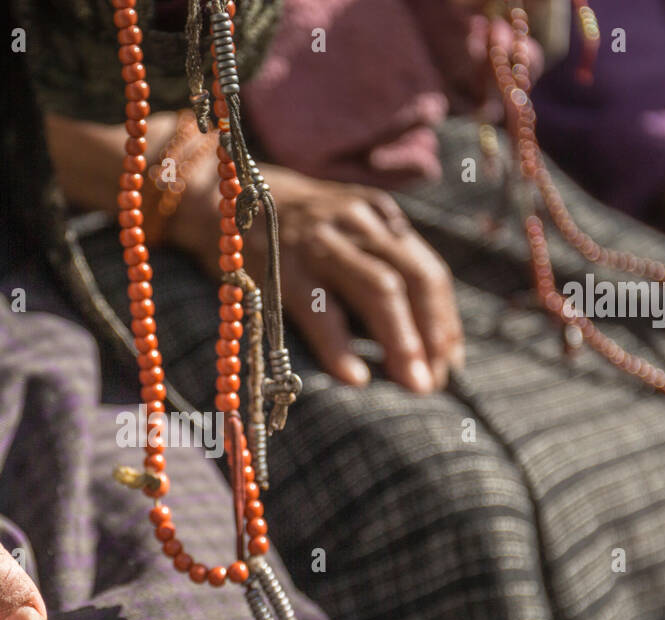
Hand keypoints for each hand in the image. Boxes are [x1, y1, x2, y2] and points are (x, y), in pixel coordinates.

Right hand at [171, 164, 463, 391]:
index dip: (444, 319)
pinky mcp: (280, 265)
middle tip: (437, 380)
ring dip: (402, 341)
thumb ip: (374, 260)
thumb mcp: (340, 224)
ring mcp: (318, 241)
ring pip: (379, 289)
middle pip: (413, 278)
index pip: (428, 269)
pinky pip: (319, 309)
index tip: (450, 362)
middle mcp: (355, 223)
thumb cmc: (285, 224)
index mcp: (376, 216)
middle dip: (433, 333)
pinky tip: (356, 377)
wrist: (215, 190)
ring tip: (413, 383)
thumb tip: (414, 331)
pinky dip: (340, 345)